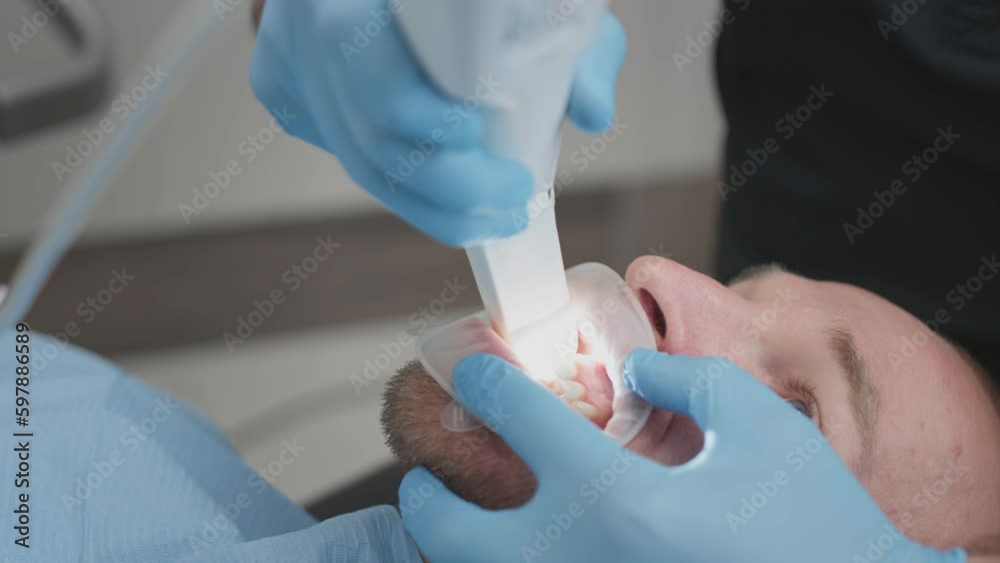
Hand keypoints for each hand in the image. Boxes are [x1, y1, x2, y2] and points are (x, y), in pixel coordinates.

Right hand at [249, 0, 625, 246]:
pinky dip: (397, 181)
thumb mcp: (535, 1)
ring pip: (357, 159)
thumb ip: (577, 45)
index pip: (377, 72)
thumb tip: (593, 114)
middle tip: (512, 200)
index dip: (427, 121)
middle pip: (372, 135)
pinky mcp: (281, 83)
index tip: (486, 138)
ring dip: (430, 204)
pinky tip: (440, 191)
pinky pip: (339, 149)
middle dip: (449, 187)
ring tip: (493, 217)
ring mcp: (289, 58)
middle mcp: (311, 26)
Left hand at [398, 350, 966, 562]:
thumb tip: (635, 371)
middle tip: (425, 481)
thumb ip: (686, 379)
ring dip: (454, 550)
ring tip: (458, 529)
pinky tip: (527, 554)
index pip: (519, 419)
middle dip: (426, 499)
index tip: (474, 370)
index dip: (486, 381)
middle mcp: (580, 559)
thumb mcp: (760, 426)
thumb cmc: (813, 524)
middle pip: (451, 532)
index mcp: (616, 497)